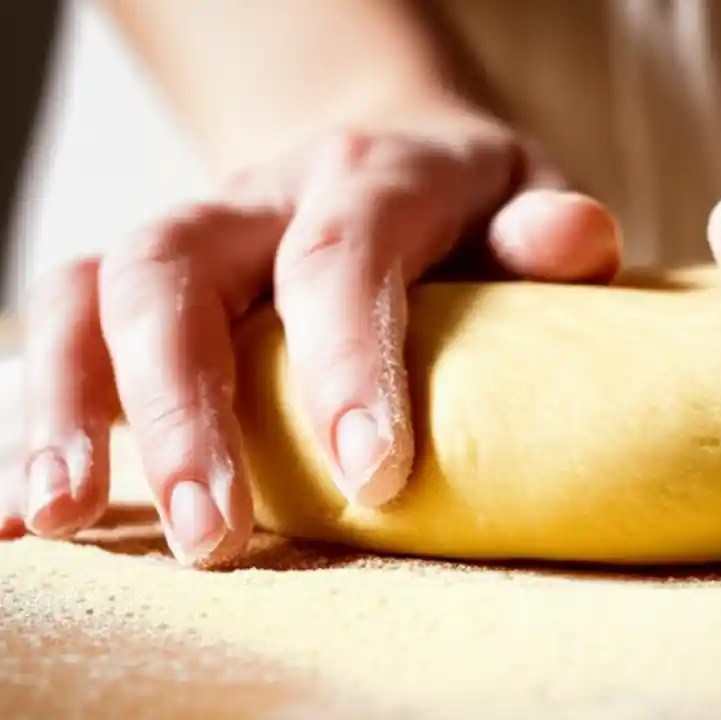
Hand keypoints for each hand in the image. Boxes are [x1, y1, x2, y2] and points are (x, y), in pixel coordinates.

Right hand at [2, 109, 621, 563]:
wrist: (385, 154)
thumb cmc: (469, 205)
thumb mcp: (525, 197)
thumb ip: (550, 228)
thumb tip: (578, 243)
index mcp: (371, 173)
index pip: (344, 255)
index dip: (347, 362)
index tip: (374, 478)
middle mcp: (262, 194)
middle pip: (180, 269)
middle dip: (184, 406)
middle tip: (213, 536)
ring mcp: (193, 231)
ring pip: (96, 292)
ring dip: (71, 407)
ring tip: (67, 520)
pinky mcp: (143, 277)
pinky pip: (64, 326)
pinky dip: (38, 413)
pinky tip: (24, 515)